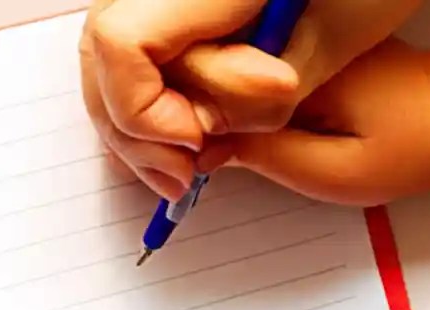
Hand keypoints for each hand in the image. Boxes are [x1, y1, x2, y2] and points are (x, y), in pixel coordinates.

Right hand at [79, 0, 422, 199]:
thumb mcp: (329, 44)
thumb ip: (253, 100)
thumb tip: (194, 143)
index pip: (122, 43)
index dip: (146, 107)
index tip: (199, 139)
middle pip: (100, 51)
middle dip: (137, 126)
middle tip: (189, 172)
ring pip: (103, 56)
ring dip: (139, 122)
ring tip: (192, 163)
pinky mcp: (169, 2)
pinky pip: (128, 48)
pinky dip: (148, 98)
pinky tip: (185, 132)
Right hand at [213, 39, 429, 204]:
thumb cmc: (412, 148)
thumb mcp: (329, 172)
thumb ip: (262, 158)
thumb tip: (205, 151)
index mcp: (293, 71)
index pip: (210, 91)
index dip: (192, 128)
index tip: (199, 165)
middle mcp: (291, 46)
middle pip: (211, 78)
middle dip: (199, 120)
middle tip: (208, 167)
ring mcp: (297, 46)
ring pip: (228, 77)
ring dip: (219, 113)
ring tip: (227, 153)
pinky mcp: (305, 53)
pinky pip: (252, 75)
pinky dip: (242, 104)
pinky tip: (249, 133)